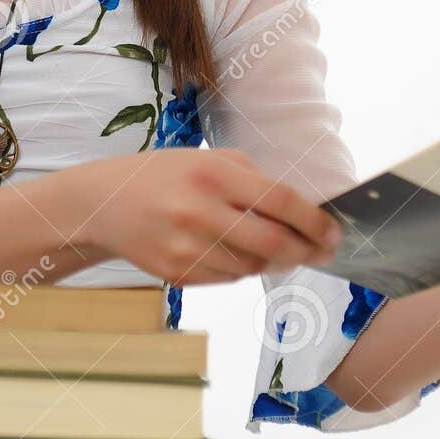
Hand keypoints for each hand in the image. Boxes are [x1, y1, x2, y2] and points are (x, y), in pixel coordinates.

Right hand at [68, 148, 344, 286]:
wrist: (104, 203)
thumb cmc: (166, 175)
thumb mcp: (209, 159)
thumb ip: (253, 179)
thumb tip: (303, 210)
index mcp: (212, 173)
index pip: (279, 200)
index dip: (314, 221)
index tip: (334, 232)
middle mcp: (199, 210)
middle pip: (273, 243)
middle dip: (307, 251)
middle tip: (323, 253)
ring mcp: (186, 246)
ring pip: (252, 266)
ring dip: (274, 261)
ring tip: (275, 248)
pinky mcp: (176, 274)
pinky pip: (228, 279)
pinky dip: (241, 268)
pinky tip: (233, 252)